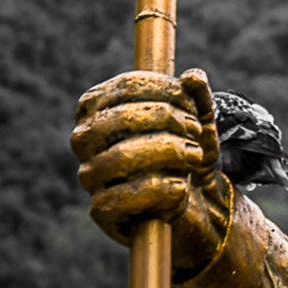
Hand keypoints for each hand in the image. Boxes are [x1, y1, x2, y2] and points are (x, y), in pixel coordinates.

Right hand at [70, 68, 232, 274]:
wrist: (200, 203)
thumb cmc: (190, 153)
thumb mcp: (201, 122)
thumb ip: (198, 97)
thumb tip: (194, 77)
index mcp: (100, 108)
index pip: (125, 87)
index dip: (164, 90)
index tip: (191, 104)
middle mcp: (86, 140)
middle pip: (119, 119)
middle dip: (167, 120)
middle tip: (194, 130)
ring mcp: (90, 175)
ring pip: (121, 158)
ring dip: (169, 153)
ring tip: (193, 156)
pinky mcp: (102, 211)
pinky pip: (123, 198)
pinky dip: (162, 190)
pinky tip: (180, 187)